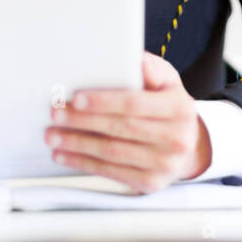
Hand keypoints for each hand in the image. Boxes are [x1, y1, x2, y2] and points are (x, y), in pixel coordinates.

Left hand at [44, 51, 211, 192]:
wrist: (189, 147)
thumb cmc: (168, 108)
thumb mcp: (167, 81)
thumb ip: (149, 68)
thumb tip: (130, 57)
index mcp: (180, 108)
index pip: (135, 103)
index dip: (104, 101)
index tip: (76, 98)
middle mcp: (177, 139)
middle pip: (120, 128)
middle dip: (83, 121)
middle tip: (56, 114)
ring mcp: (165, 164)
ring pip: (112, 153)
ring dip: (77, 144)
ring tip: (53, 136)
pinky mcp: (151, 183)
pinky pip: (111, 172)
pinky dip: (84, 163)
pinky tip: (65, 154)